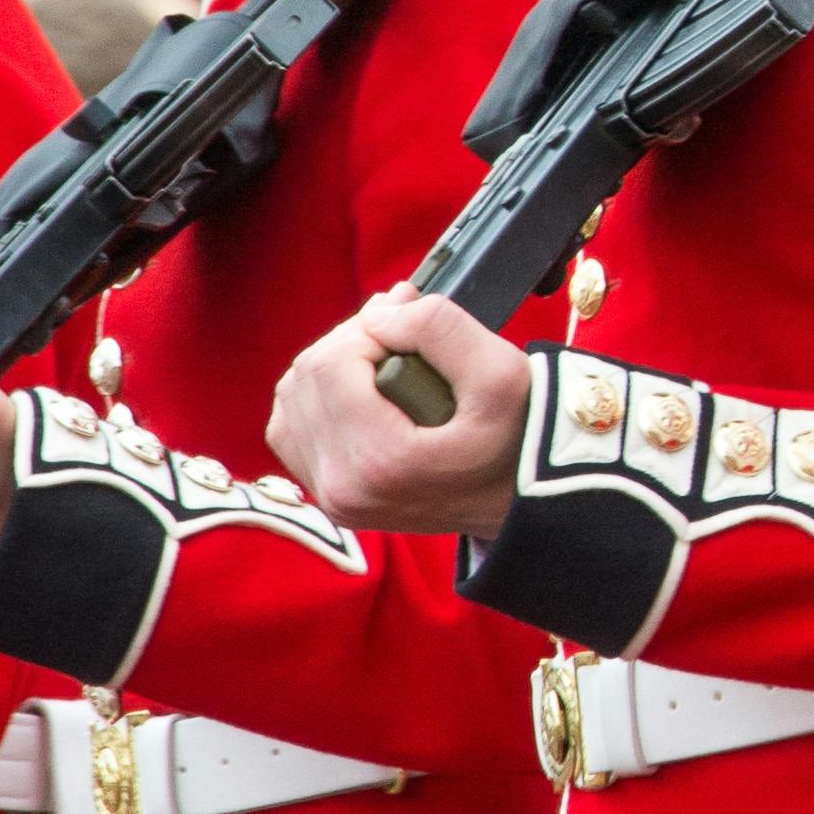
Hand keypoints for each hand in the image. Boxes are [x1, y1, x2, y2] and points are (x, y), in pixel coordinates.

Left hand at [266, 289, 526, 534]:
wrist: (522, 497)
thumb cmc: (518, 438)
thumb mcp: (500, 373)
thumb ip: (439, 328)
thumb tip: (377, 315)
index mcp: (379, 461)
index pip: (330, 363)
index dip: (367, 325)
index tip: (410, 318)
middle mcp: (342, 488)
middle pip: (306, 378)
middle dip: (351, 342)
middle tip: (404, 334)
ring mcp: (331, 498)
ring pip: (292, 399)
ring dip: (334, 367)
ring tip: (387, 363)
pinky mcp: (329, 499)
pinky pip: (290, 428)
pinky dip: (319, 398)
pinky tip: (362, 392)